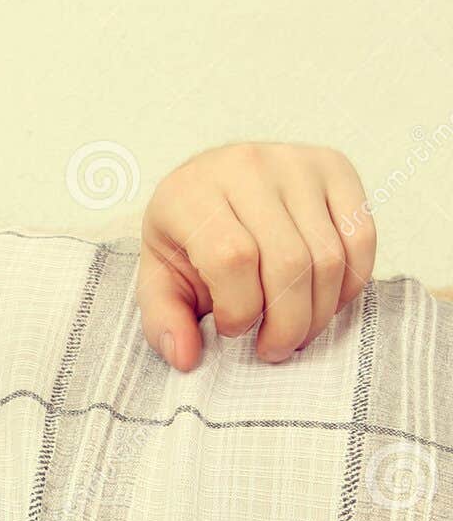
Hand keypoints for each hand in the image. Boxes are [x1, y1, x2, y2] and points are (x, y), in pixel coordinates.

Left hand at [136, 143, 374, 369]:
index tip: (232, 331)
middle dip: (286, 323)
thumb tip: (186, 359)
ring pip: (328, 256)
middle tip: (274, 349)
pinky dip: (349, 284)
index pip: (233, 258)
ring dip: (318, 312)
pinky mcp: (335, 167)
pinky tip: (324, 303)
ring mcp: (296, 162)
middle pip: (288, 262)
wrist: (210, 185)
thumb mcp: (159, 280)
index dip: (239, 309)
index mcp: (191, 193)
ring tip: (296, 332)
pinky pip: (361, 237)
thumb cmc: (185, 239)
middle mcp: (246, 167)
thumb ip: (164, 322)